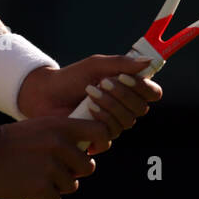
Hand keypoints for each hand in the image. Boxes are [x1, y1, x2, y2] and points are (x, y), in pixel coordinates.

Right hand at [0, 117, 111, 198]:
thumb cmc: (14, 140)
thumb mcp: (42, 126)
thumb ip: (65, 134)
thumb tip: (89, 151)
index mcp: (61, 126)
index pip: (101, 132)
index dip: (102, 144)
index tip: (92, 151)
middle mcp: (59, 144)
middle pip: (88, 167)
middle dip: (75, 171)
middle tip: (58, 169)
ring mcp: (50, 166)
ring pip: (72, 185)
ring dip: (59, 185)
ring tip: (40, 177)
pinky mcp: (40, 186)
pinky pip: (55, 198)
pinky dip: (45, 196)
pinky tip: (31, 186)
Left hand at [17, 54, 162, 140]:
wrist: (46, 93)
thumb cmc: (71, 77)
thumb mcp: (96, 65)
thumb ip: (122, 63)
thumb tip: (148, 61)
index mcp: (128, 90)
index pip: (152, 93)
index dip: (144, 88)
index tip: (125, 78)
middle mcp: (124, 109)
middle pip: (140, 109)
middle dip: (121, 95)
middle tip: (101, 82)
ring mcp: (112, 124)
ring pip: (125, 122)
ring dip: (108, 105)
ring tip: (89, 93)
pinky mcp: (97, 138)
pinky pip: (109, 136)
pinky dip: (99, 121)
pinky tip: (86, 110)